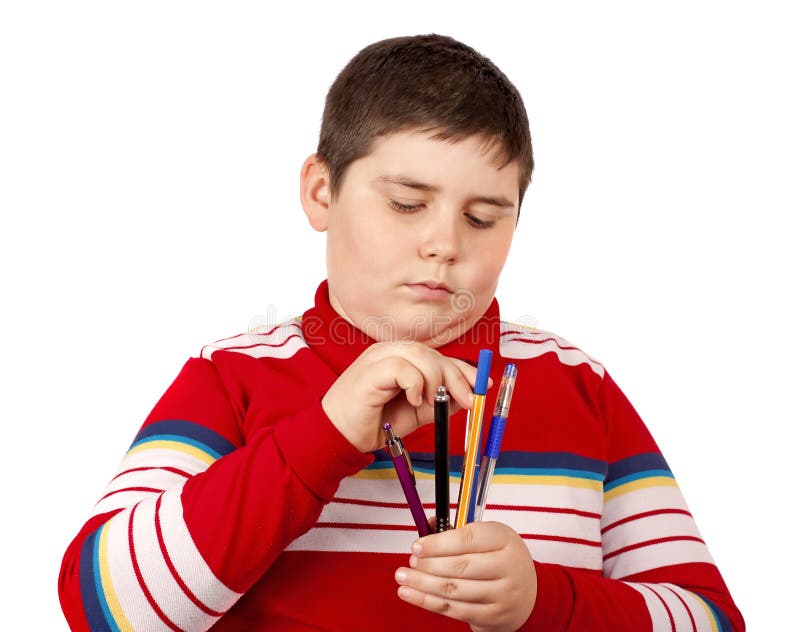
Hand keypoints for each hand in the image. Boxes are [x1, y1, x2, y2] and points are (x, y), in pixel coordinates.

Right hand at [322, 341, 477, 451]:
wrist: (340, 436)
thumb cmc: (374, 422)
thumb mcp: (416, 412)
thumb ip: (439, 401)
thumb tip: (468, 395)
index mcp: (399, 357)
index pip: (437, 355)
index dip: (462, 368)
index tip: (482, 384)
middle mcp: (389, 351)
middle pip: (432, 353)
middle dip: (455, 376)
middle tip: (468, 399)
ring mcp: (377, 357)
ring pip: (420, 355)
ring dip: (435, 380)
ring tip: (431, 403)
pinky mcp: (369, 370)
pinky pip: (402, 367)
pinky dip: (414, 384)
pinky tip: (412, 400)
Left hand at [394, 521, 537, 631]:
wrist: (529, 596)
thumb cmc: (501, 560)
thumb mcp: (489, 538)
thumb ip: (458, 531)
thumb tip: (426, 524)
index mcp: (504, 539)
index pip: (468, 539)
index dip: (438, 543)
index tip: (417, 545)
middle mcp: (507, 566)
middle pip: (460, 566)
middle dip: (428, 565)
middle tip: (410, 562)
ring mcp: (502, 594)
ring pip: (454, 590)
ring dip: (423, 584)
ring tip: (403, 577)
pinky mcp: (493, 616)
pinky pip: (455, 610)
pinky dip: (428, 602)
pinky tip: (411, 594)